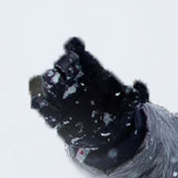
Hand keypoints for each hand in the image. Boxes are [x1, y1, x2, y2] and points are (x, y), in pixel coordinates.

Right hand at [30, 37, 147, 147]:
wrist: (106, 131)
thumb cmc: (117, 109)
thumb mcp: (130, 105)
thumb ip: (136, 96)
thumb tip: (137, 86)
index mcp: (88, 68)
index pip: (76, 51)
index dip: (74, 47)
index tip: (76, 46)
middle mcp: (71, 79)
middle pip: (63, 67)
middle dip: (63, 64)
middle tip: (66, 62)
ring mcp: (62, 97)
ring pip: (51, 86)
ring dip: (50, 81)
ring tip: (51, 77)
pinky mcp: (55, 115)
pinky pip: (46, 109)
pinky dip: (42, 105)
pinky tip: (40, 102)